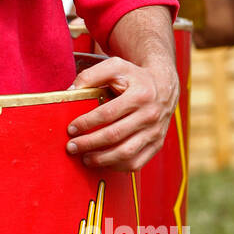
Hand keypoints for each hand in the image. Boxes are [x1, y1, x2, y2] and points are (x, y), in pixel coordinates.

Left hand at [65, 55, 178, 171]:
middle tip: (71, 147)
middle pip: (115, 135)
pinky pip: (137, 163)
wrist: (164, 86)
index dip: (86, 123)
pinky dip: (117, 166)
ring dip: (101, 159)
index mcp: (140, 95)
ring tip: (84, 158)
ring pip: (126, 153)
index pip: (108, 113)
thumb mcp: (115, 67)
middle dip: (89, 143)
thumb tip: (70, 92)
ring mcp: (155, 132)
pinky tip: (103, 162)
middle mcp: (150, 115)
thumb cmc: (134, 77)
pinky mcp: (157, 144)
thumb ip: (91, 76)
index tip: (71, 129)